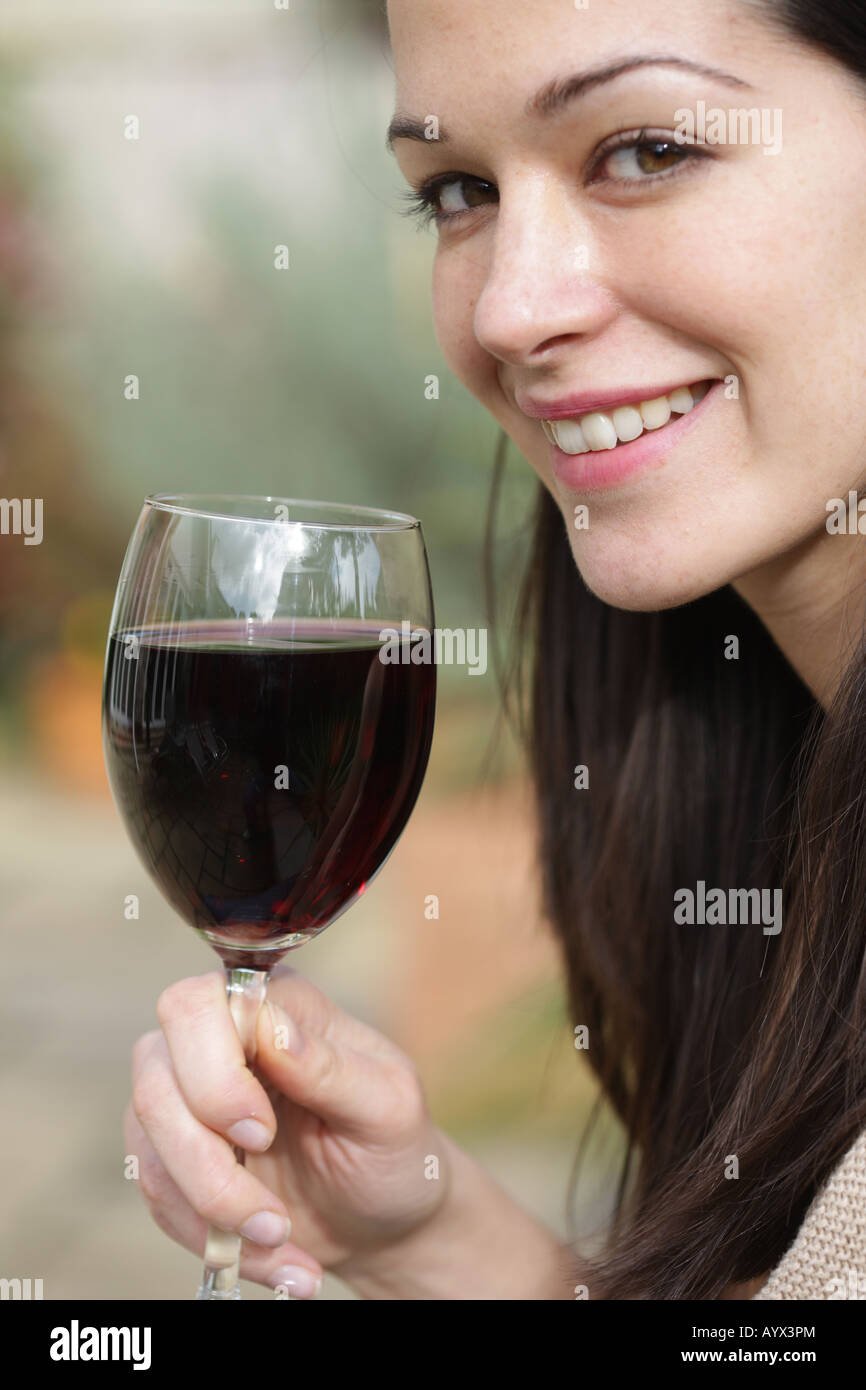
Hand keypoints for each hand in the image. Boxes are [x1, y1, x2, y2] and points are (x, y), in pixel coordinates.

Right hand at [125, 967, 450, 1296]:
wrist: (382, 1218)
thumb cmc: (393, 1148)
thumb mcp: (387, 1109)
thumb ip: (331, 1067)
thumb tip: (272, 1028)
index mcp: (275, 1005)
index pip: (199, 1007)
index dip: (214, 1074)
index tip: (261, 1133)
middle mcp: (217, 1038)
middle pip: (157, 1076)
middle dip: (207, 1161)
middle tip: (272, 1212)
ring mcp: (185, 1095)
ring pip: (149, 1144)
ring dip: (214, 1212)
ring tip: (284, 1241)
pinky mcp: (171, 1153)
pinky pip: (157, 1194)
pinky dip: (212, 1239)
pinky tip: (274, 1260)